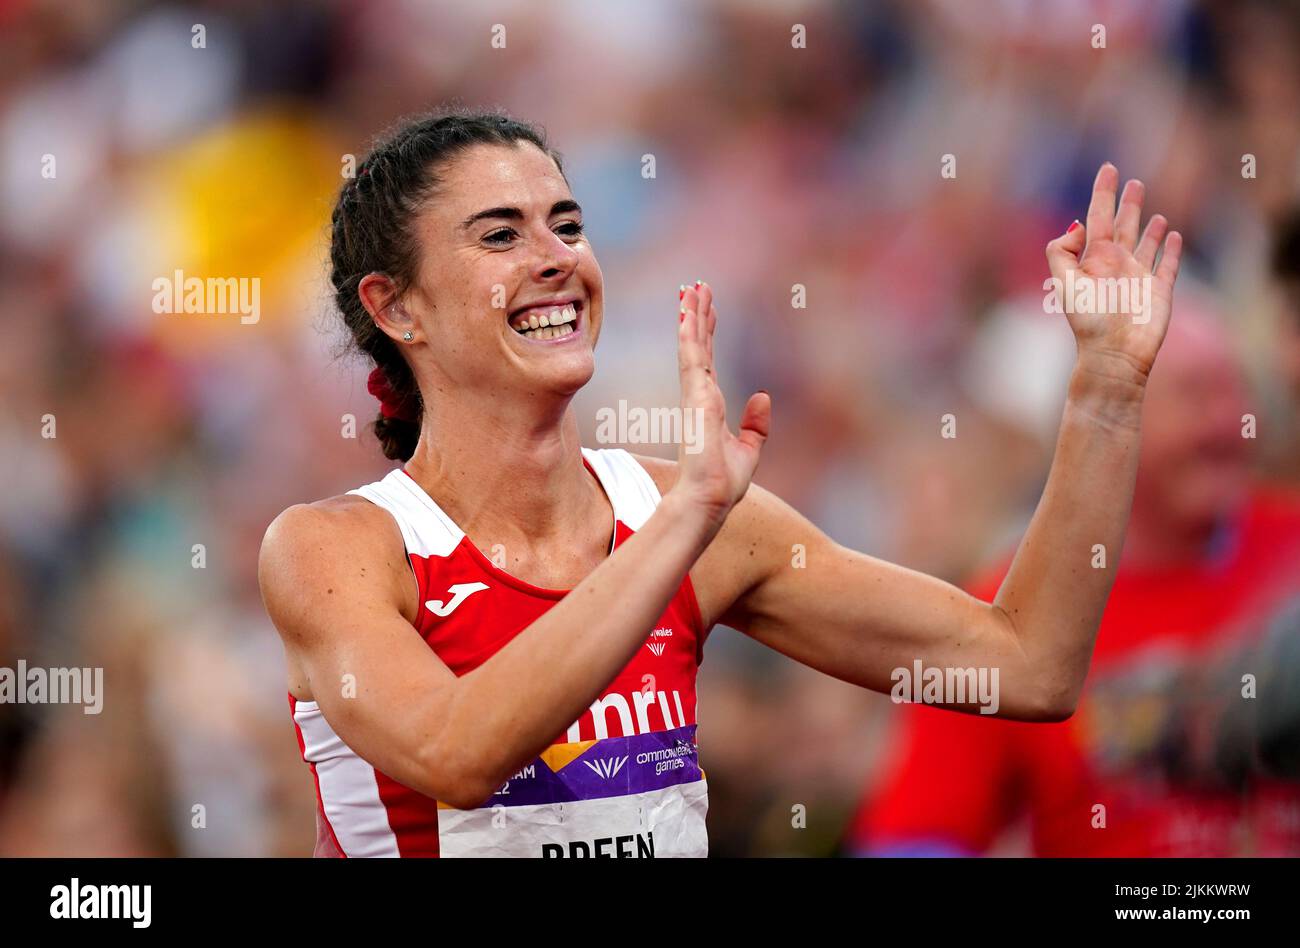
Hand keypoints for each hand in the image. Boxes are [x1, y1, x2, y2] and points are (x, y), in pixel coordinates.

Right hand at [670, 281, 769, 527]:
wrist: (708, 500)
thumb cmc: (723, 483)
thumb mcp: (749, 451)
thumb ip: (756, 425)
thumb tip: (763, 396)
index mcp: (710, 406)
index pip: (708, 361)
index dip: (706, 333)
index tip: (704, 310)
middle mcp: (700, 395)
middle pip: (698, 346)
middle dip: (697, 316)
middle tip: (695, 287)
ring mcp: (696, 394)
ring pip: (693, 345)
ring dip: (692, 315)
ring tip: (692, 287)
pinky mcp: (696, 397)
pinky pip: (692, 358)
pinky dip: (689, 334)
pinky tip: (686, 312)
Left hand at [1046, 163, 1183, 382]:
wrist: (1115, 355)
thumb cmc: (1089, 323)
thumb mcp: (1065, 284)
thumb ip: (1062, 252)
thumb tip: (1078, 225)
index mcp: (1094, 258)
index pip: (1098, 216)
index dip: (1102, 192)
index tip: (1108, 168)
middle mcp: (1117, 263)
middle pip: (1124, 225)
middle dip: (1128, 204)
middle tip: (1133, 181)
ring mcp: (1139, 276)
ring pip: (1146, 243)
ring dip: (1149, 226)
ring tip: (1154, 210)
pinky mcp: (1159, 290)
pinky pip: (1168, 265)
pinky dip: (1171, 249)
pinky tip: (1174, 234)